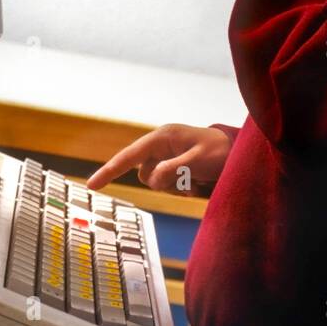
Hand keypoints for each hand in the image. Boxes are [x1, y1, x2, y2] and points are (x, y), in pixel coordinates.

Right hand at [86, 124, 232, 195]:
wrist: (235, 152)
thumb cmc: (219, 152)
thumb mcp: (197, 162)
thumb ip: (173, 169)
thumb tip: (152, 179)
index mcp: (162, 137)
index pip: (129, 156)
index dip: (109, 171)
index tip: (91, 185)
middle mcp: (160, 144)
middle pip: (144, 173)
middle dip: (162, 184)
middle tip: (187, 183)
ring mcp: (166, 154)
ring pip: (154, 180)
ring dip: (172, 187)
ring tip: (194, 183)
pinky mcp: (172, 164)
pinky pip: (165, 182)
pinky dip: (178, 188)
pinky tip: (195, 184)